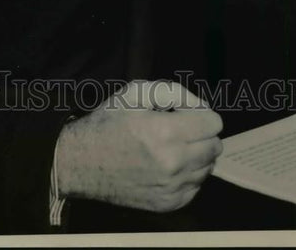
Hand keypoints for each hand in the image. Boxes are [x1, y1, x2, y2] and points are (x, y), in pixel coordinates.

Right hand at [56, 80, 222, 212]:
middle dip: (201, 134)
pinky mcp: (168, 204)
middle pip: (215, 146)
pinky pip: (195, 187)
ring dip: (196, 155)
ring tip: (171, 148)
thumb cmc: (107, 124)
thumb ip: (172, 91)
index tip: (186, 114)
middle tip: (179, 129)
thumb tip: (199, 105)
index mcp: (165, 132)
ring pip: (208, 168)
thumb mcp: (134, 93)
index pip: (213, 123)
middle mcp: (173, 163)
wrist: (81, 162)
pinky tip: (166, 166)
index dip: (200, 114)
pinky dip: (187, 175)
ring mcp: (171, 187)